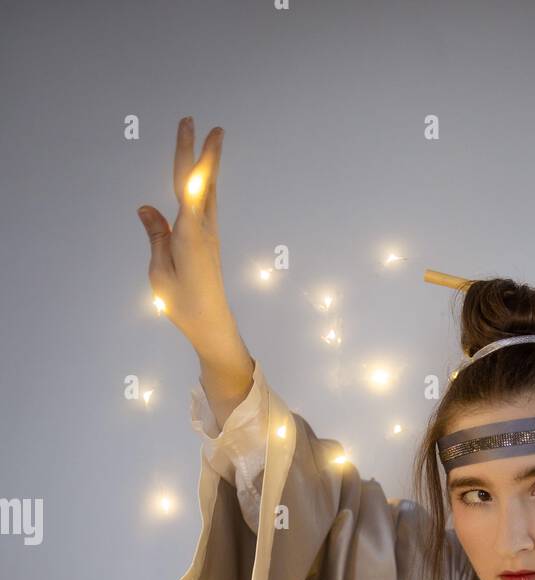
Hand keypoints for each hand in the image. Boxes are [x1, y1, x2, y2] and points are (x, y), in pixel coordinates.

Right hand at [137, 116, 242, 358]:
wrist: (211, 324)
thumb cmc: (182, 302)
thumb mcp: (159, 270)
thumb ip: (155, 235)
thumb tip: (146, 207)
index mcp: (189, 234)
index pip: (188, 184)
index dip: (189, 154)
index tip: (193, 128)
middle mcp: (203, 229)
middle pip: (201, 182)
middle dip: (200, 150)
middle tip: (200, 122)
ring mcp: (209, 234)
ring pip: (207, 191)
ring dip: (207, 165)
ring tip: (210, 139)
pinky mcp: (208, 241)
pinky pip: (204, 206)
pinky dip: (202, 186)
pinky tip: (199, 179)